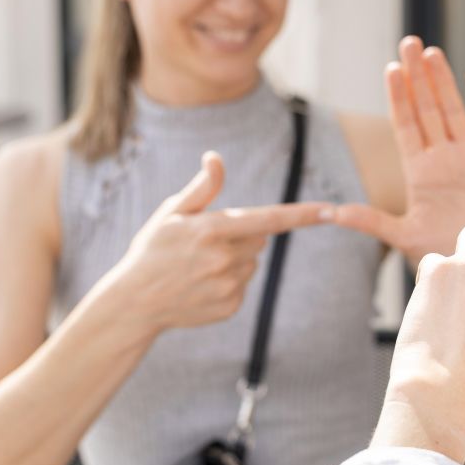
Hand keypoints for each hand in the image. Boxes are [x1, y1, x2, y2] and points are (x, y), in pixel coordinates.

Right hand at [99, 152, 333, 334]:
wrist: (134, 301)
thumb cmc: (153, 249)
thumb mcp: (171, 213)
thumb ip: (202, 188)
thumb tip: (215, 158)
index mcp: (211, 230)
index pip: (268, 219)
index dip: (302, 215)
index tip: (330, 210)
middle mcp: (223, 259)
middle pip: (260, 238)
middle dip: (242, 234)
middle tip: (206, 242)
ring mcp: (228, 286)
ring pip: (253, 261)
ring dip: (236, 259)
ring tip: (199, 266)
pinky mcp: (230, 306)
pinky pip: (244, 285)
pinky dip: (230, 282)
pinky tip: (202, 284)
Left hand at [335, 36, 464, 264]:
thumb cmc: (447, 255)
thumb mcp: (405, 237)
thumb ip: (372, 221)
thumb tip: (332, 212)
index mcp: (419, 173)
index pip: (405, 126)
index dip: (398, 97)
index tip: (390, 69)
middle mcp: (443, 159)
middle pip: (427, 109)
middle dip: (417, 76)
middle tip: (409, 43)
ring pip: (454, 110)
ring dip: (443, 81)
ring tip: (432, 51)